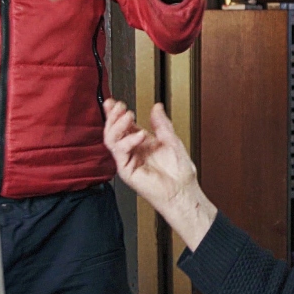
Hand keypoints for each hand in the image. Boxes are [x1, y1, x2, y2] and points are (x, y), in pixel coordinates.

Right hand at [103, 99, 216, 249]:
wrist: (183, 191)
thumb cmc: (179, 172)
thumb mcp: (171, 140)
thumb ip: (161, 123)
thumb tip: (156, 107)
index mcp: (141, 142)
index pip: (123, 124)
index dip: (116, 112)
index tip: (116, 101)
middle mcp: (132, 150)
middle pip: (113, 130)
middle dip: (113, 116)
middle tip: (119, 106)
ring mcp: (128, 160)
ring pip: (111, 139)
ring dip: (117, 125)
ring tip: (128, 116)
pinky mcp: (127, 171)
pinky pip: (120, 153)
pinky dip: (128, 141)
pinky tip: (139, 134)